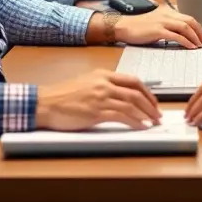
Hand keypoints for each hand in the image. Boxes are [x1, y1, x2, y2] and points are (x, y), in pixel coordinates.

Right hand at [36, 70, 160, 129]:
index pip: (132, 80)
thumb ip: (103, 86)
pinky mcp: (96, 111)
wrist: (45, 103)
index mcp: (102, 75)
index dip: (147, 91)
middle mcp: (104, 83)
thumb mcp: (85, 83)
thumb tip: (120, 96)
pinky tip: (140, 126)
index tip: (153, 101)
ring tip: (152, 122)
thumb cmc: (61, 96)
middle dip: (150, 104)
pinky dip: (135, 122)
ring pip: (132, 104)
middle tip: (157, 113)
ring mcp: (101, 97)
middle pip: (136, 92)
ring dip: (146, 114)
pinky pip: (122, 116)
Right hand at [116, 7, 201, 48]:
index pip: (188, 18)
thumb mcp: (157, 21)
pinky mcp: (158, 31)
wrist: (124, 26)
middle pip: (190, 21)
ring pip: (185, 27)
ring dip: (194, 37)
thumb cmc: (139, 26)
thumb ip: (168, 24)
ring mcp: (163, 22)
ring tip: (199, 46)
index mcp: (168, 12)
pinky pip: (176, 36)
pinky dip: (185, 41)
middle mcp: (167, 15)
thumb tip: (181, 33)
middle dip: (199, 32)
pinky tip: (190, 47)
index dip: (198, 27)